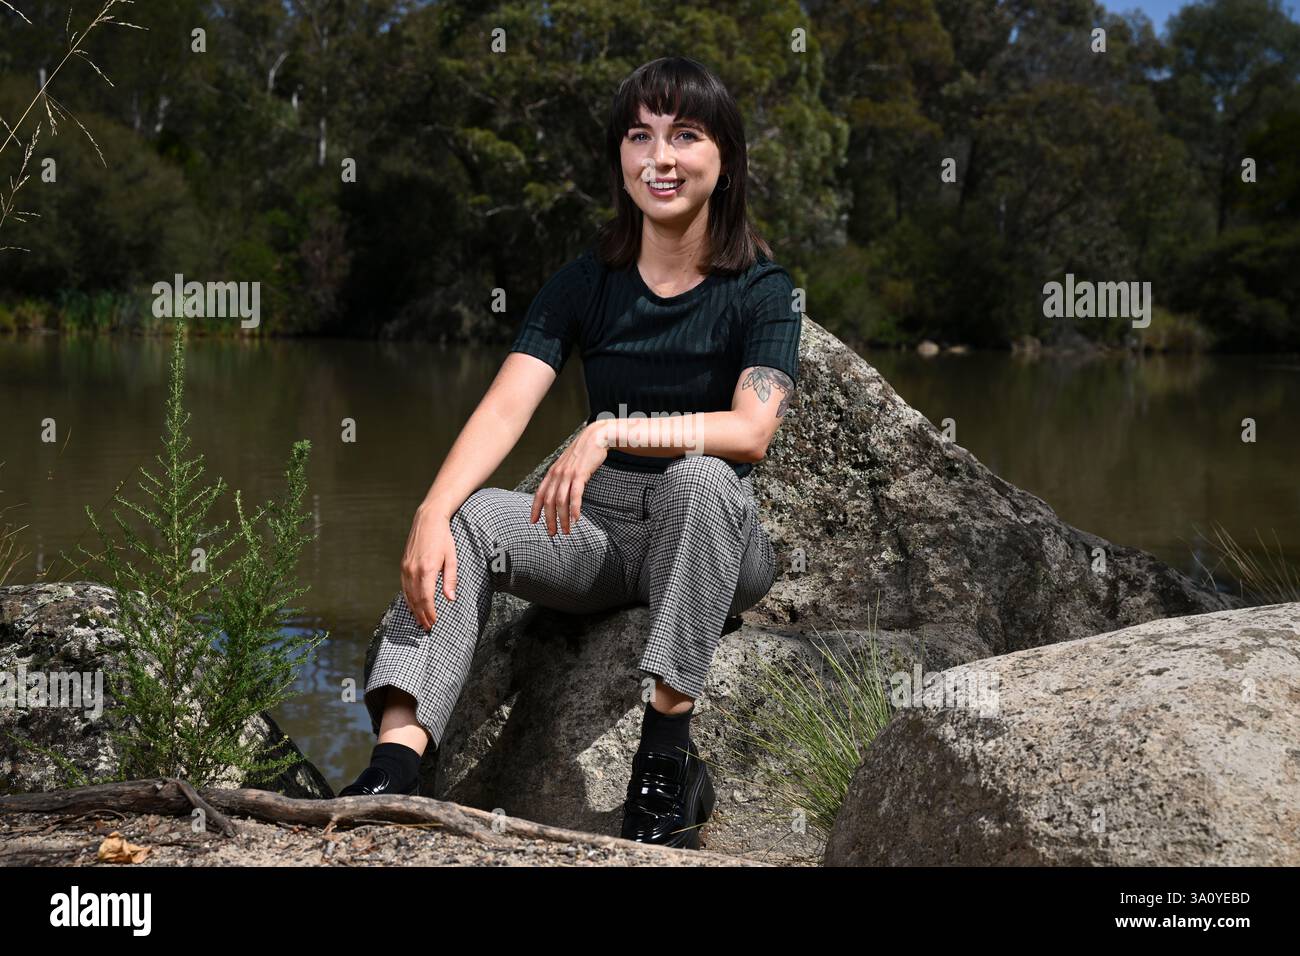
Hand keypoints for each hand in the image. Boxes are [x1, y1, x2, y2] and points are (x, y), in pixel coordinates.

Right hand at [400, 503, 457, 631]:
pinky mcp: (403, 565)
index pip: (427, 598)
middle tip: (427, 627)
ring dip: (414, 610)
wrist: (427, 521)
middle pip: (416, 600)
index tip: (434, 622)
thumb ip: (451, 579)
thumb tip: (450, 599)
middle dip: (422, 615)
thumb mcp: (452, 558)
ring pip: (408, 595)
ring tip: (420, 621)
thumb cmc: (443, 539)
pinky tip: (413, 606)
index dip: (430, 612)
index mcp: (427, 569)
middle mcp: (413, 570)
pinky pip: (404, 587)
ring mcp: (406, 568)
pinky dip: (408, 599)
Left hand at [531, 420, 611, 535]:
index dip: (535, 509)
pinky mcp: (580, 474)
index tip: (534, 521)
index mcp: (552, 472)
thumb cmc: (583, 452)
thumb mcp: (568, 464)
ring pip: (561, 501)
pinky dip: (575, 509)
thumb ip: (562, 476)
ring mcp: (568, 474)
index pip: (540, 494)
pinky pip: (575, 495)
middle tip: (552, 533)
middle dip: (549, 520)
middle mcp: (557, 474)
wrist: (595, 437)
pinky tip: (576, 519)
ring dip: (562, 519)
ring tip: (566, 530)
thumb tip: (560, 490)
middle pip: (549, 501)